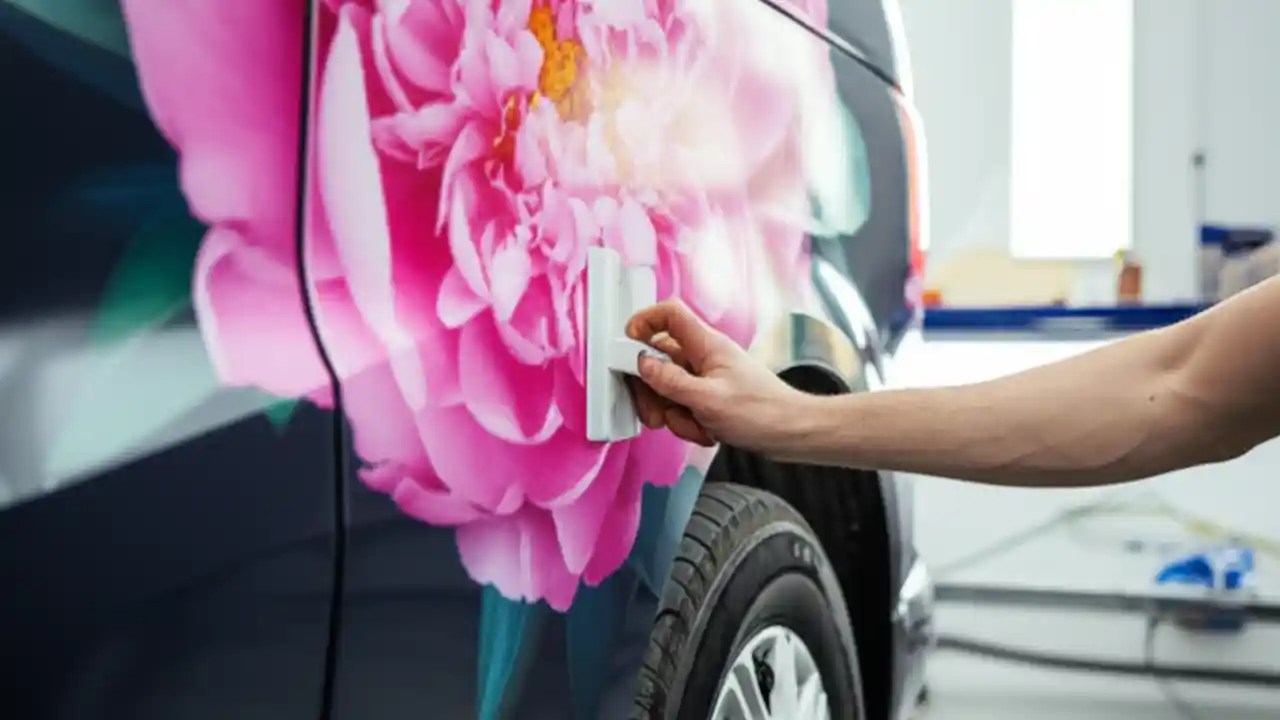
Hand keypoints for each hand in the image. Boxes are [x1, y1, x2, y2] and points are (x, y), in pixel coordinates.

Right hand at [625, 299, 808, 452]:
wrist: (793, 434)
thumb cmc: (762, 412)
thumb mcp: (707, 400)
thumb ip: (670, 382)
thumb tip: (641, 364)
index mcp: (706, 345)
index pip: (669, 314)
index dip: (644, 321)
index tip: (627, 345)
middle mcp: (704, 357)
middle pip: (659, 359)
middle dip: (652, 390)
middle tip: (655, 414)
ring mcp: (707, 378)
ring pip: (668, 388)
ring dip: (673, 413)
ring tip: (695, 426)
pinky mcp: (710, 398)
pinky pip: (683, 406)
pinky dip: (689, 423)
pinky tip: (707, 433)